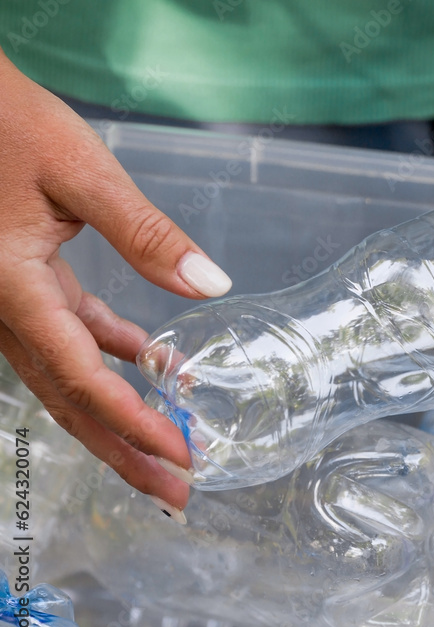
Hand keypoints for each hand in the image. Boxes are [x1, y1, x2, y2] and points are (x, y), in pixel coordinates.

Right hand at [0, 48, 232, 516]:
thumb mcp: (81, 170)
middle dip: (125, 452)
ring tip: (169, 451)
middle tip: (176, 495)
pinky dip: (110, 357)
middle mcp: (4, 309)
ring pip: (66, 378)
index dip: (131, 423)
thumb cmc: (3, 121)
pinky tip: (152, 365)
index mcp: (12, 289)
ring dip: (118, 417)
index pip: (80, 377)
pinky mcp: (21, 282)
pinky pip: (66, 338)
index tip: (180, 456)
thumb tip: (210, 284)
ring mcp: (10, 301)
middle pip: (70, 401)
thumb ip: (144, 231)